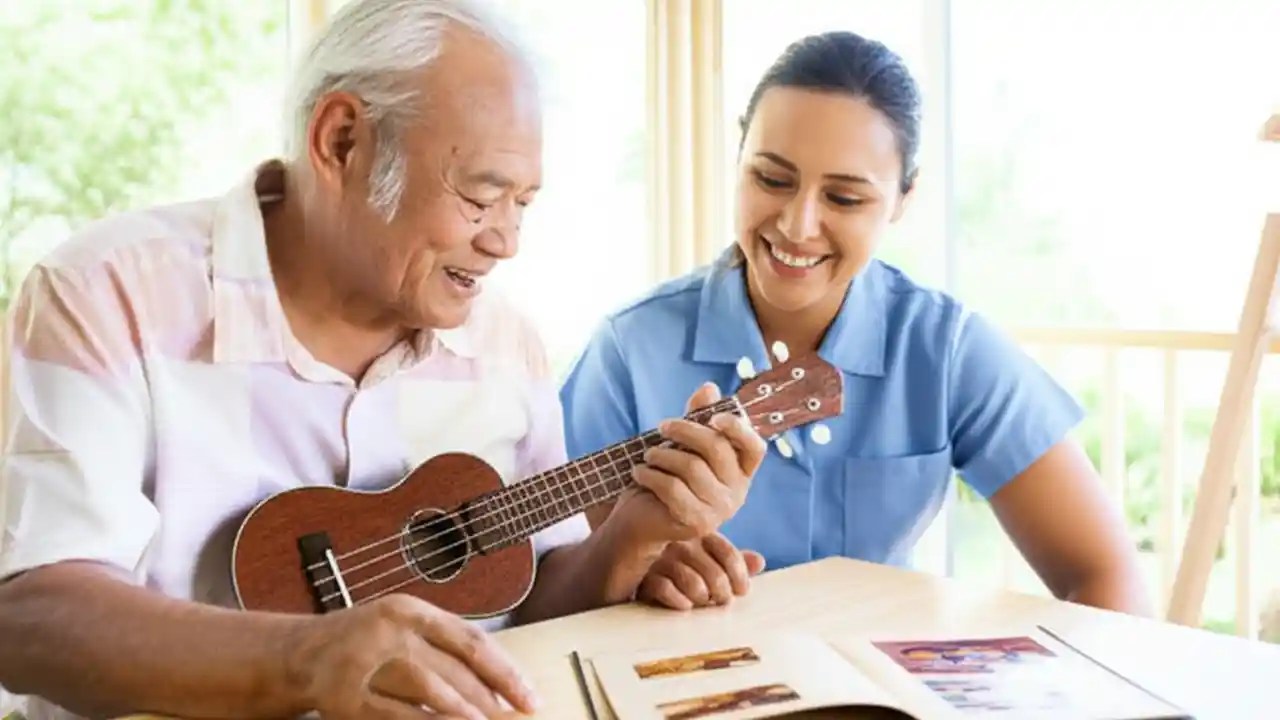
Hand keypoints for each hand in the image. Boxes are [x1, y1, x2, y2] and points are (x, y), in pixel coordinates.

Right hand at [285, 594, 537, 719]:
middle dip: (489, 699)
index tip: (529, 697)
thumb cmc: (364, 643)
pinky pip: (394, 714)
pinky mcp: (345, 695)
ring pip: (427, 688)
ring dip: (462, 712)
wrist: (297, 654)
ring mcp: (364, 661)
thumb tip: (500, 685)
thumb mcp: (405, 631)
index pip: (470, 640)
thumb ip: (446, 650)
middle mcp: (390, 629)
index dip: (504, 671)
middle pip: (453, 667)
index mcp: (411, 610)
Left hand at [610, 382, 765, 545]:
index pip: (754, 447)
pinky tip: (640, 472)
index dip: (738, 428)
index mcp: (741, 470)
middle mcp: (738, 492)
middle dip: (685, 430)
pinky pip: (673, 488)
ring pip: (692, 467)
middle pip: (717, 448)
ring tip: (649, 456)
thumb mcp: (683, 443)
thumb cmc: (668, 475)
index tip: (714, 417)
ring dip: (662, 455)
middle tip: (662, 427)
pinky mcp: (697, 523)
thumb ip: (699, 417)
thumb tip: (709, 388)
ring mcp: (720, 510)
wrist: (643, 518)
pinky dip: (651, 475)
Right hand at [638, 533, 766, 609]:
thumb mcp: (702, 558)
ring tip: (701, 601)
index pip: (726, 551)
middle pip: (714, 573)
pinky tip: (683, 604)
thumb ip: (729, 561)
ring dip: (702, 598)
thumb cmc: (672, 562)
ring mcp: (661, 558)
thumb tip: (759, 562)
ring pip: (694, 584)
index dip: (739, 573)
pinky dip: (679, 601)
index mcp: (697, 533)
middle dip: (723, 592)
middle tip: (721, 600)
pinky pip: (667, 590)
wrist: (623, 562)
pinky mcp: (643, 575)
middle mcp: (680, 543)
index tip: (742, 591)